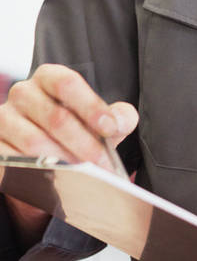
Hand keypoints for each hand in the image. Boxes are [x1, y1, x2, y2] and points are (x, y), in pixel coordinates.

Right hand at [0, 63, 137, 244]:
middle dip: (83, 144)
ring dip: (63, 162)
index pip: (68, 83)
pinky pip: (13, 162)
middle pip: (55, 117)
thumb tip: (121, 121)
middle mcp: (22, 94)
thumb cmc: (73, 128)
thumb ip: (117, 116)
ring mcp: (4, 120)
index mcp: (48, 77)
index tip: (110, 128)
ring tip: (85, 177)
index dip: (90, 105)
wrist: (42, 152)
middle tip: (102, 165)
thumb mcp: (97, 119)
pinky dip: (36, 173)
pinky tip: (55, 182)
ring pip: (34, 143)